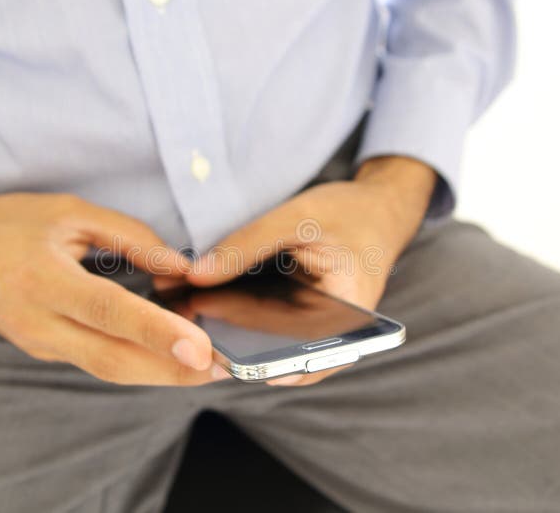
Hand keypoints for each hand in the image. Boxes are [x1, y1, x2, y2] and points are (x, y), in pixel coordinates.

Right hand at [0, 176, 218, 384]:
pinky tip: (169, 356)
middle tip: (224, 371)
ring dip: (160, 374)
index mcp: (43, 280)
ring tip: (208, 369)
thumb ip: (130, 237)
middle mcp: (38, 322)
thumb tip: (182, 267)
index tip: (201, 350)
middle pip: (112, 359)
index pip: (107, 312)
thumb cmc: (10, 223)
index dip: (156, 332)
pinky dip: (137, 363)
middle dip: (172, 371)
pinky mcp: (43, 349)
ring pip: (107, 369)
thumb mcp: (70, 212)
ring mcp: (39, 343)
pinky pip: (97, 363)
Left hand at [185, 156, 436, 385]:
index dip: (237, 324)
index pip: (282, 335)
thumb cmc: (348, 213)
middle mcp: (333, 337)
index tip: (196, 309)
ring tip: (186, 302)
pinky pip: (270, 330)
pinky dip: (241, 316)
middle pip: (271, 348)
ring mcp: (318, 334)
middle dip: (223, 330)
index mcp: (343, 316)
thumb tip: (196, 276)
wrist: (378, 212)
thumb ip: (246, 247)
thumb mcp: (297, 218)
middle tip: (180, 307)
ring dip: (228, 326)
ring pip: (266, 343)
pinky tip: (209, 299)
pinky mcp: (305, 324)